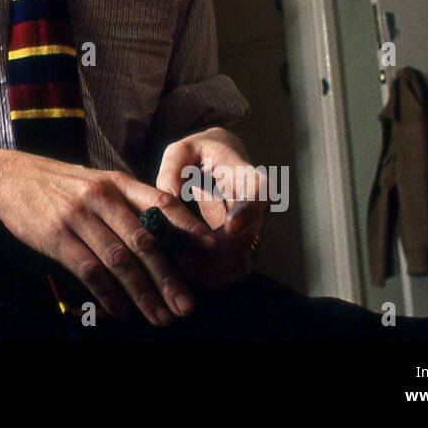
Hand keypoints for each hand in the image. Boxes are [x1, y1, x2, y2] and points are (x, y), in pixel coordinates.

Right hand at [0, 150, 215, 326]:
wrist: (9, 178)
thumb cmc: (59, 184)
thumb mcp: (95, 182)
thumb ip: (126, 203)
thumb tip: (162, 236)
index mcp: (117, 182)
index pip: (161, 203)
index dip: (187, 228)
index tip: (210, 252)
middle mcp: (102, 198)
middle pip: (144, 242)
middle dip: (169, 277)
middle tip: (186, 305)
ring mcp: (79, 217)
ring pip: (120, 261)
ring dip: (143, 293)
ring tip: (160, 317)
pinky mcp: (57, 237)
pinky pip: (90, 270)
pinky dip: (109, 294)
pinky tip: (122, 310)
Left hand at [155, 127, 266, 288]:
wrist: (215, 160)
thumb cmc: (196, 152)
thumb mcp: (180, 151)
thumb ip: (172, 169)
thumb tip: (168, 200)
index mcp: (244, 175)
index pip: (259, 192)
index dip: (249, 211)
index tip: (231, 225)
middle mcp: (254, 205)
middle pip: (248, 236)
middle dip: (216, 252)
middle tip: (183, 258)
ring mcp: (249, 228)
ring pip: (243, 259)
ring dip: (213, 269)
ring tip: (181, 267)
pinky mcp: (240, 244)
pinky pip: (235, 269)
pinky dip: (215, 276)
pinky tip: (190, 273)